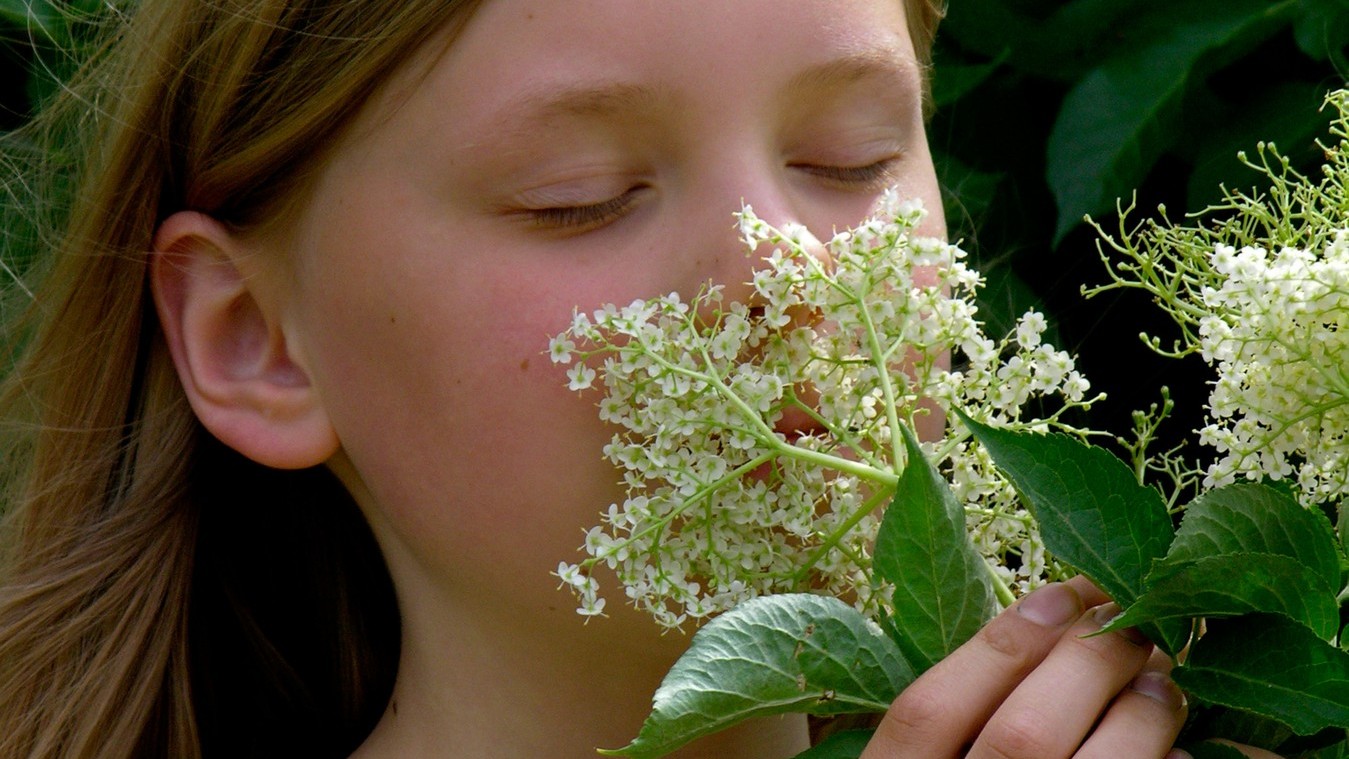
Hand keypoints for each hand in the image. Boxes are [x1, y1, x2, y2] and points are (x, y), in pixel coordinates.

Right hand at [860, 576, 1186, 757]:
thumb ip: (952, 725)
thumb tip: (1050, 632)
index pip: (927, 712)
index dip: (999, 644)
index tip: (1062, 593)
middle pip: (1020, 738)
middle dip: (1087, 665)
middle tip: (1130, 621)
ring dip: (1140, 716)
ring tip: (1160, 679)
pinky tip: (1171, 753)